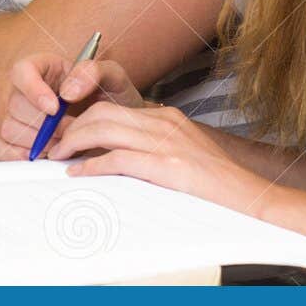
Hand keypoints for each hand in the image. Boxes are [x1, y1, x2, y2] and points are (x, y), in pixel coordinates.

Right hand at [0, 55, 143, 159]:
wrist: (118, 126)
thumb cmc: (112, 97)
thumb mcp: (112, 76)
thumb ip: (93, 71)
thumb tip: (68, 91)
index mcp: (44, 68)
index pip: (21, 71)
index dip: (33, 90)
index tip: (55, 108)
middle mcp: (27, 92)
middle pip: (15, 104)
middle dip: (44, 124)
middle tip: (71, 131)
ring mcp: (20, 117)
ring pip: (10, 128)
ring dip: (37, 142)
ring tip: (64, 145)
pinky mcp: (18, 141)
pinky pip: (1, 148)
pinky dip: (16, 155)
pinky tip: (42, 157)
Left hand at [49, 101, 270, 214]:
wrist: (249, 196)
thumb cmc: (215, 183)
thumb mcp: (183, 152)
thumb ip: (153, 147)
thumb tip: (116, 156)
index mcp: (165, 117)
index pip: (112, 108)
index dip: (83, 120)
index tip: (66, 135)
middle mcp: (162, 123)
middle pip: (102, 114)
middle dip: (72, 128)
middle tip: (56, 147)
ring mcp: (164, 142)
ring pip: (103, 130)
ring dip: (74, 143)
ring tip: (60, 158)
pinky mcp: (166, 165)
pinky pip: (116, 159)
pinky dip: (91, 165)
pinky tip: (79, 173)